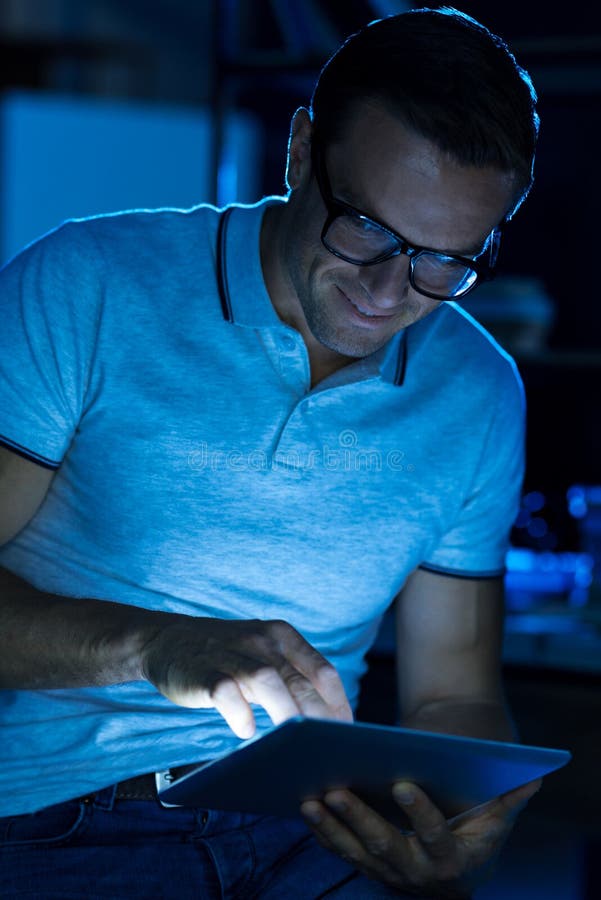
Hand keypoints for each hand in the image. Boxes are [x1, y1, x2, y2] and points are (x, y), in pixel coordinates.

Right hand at [141, 616, 351, 737]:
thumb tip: (323, 723)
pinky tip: (246, 732)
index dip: (339, 706)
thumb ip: (289, 677)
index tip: (348, 737)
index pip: (323, 672)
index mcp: (282, 636)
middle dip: (320, 720)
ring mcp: (232, 654)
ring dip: (286, 715)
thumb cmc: (223, 656)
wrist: (165, 639)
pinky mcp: (204, 672)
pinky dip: (239, 712)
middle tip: (330, 754)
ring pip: (269, 682)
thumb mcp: (261, 654)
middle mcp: (262, 641)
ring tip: (297, 748)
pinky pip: (226, 691)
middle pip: (300, 682)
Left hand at [301, 777, 541, 896]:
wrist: (456, 870)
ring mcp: (387, 873)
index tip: (403, 784)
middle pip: (385, 846)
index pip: (436, 837)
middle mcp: (417, 872)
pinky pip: (340, 851)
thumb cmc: (477, 833)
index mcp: (453, 859)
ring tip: (309, 798)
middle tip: (336, 791)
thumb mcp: (496, 818)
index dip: (421, 814)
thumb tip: (532, 776)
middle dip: (358, 819)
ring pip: (354, 852)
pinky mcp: (366, 866)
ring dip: (330, 827)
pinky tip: (304, 808)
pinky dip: (321, 832)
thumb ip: (509, 798)